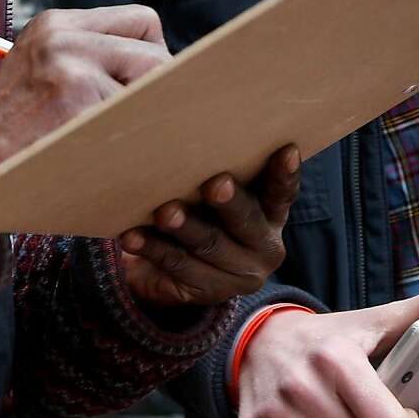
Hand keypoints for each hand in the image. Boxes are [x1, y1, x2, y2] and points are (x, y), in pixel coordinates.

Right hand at [0, 6, 168, 160]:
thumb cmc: (9, 122)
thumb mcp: (41, 64)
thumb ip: (92, 53)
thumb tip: (157, 64)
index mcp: (57, 24)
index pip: (142, 20)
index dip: (149, 53)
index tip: (136, 81)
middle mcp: (64, 40)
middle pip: (156, 55)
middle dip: (154, 89)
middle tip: (129, 115)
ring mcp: (72, 73)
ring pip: (151, 92)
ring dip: (140, 117)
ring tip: (110, 132)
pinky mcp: (78, 109)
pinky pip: (134, 123)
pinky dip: (128, 141)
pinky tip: (103, 150)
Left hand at [116, 145, 301, 309]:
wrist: (179, 273)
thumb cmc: (202, 213)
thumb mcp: (220, 195)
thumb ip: (222, 170)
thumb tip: (194, 127)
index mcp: (272, 215)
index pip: (282, 193)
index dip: (285, 174)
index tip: (286, 150)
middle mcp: (263, 246)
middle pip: (246, 221)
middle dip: (229, 203)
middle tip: (216, 184)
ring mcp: (237, 273)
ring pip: (208, 245)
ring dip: (184, 227)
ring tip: (164, 212)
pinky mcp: (206, 291)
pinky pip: (177, 266)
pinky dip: (153, 248)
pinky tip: (132, 235)